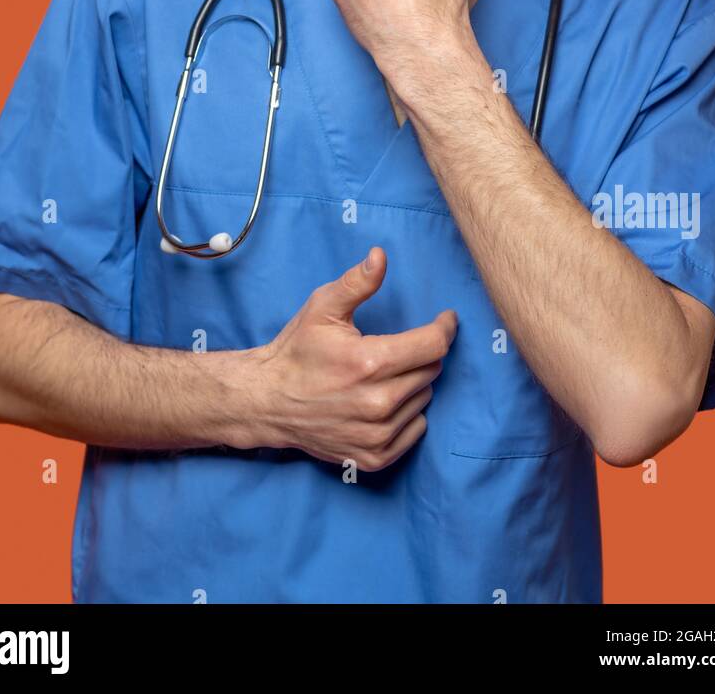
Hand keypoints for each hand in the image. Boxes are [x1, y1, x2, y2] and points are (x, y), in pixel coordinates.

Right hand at [254, 248, 456, 471]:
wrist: (268, 401)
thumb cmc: (298, 351)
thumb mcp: (322, 308)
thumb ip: (357, 282)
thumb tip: (381, 256)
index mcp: (370, 362)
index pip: (434, 345)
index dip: (445, 327)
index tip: (445, 319)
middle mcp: (379, 403)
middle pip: (431, 370)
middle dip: (420, 353)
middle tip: (395, 347)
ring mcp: (378, 434)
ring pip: (424, 398)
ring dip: (413, 383)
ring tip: (381, 375)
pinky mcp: (375, 457)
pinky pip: (416, 428)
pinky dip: (407, 413)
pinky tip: (381, 401)